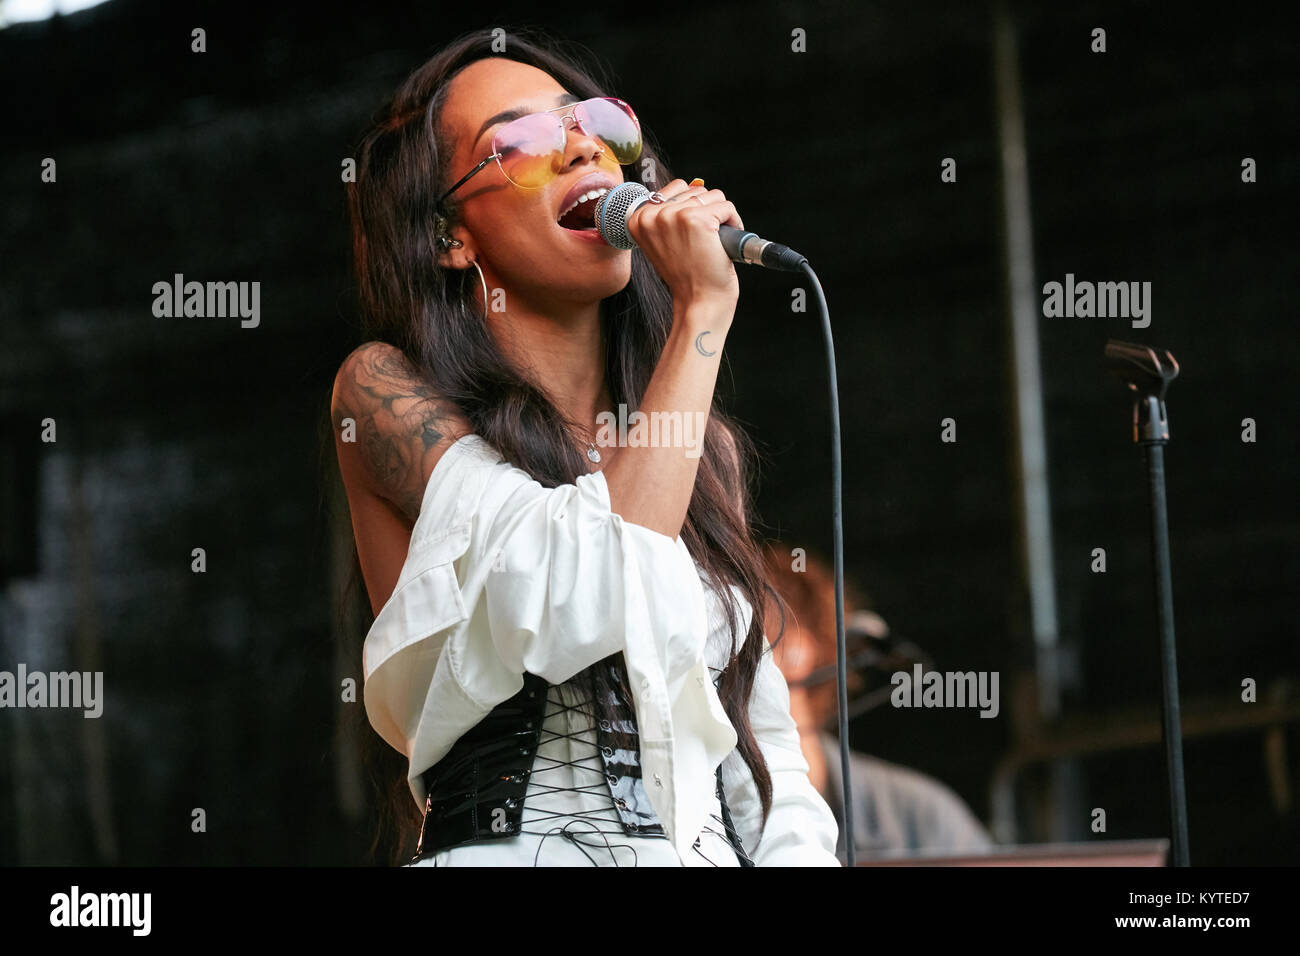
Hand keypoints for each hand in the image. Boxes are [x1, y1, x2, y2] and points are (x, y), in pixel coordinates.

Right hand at [627, 179, 743, 308]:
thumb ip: (670, 214)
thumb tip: (693, 184)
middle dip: (707, 214)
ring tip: (712, 244)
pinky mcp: (698, 220)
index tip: (690, 236)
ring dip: (721, 218)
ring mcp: (675, 216)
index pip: (676, 188)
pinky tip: (723, 244)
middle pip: (696, 191)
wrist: (698, 303)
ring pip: (713, 196)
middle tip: (702, 244)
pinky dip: (734, 223)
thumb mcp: (666, 241)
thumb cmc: (687, 276)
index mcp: (638, 219)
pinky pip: (727, 207)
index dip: (692, 210)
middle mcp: (653, 215)